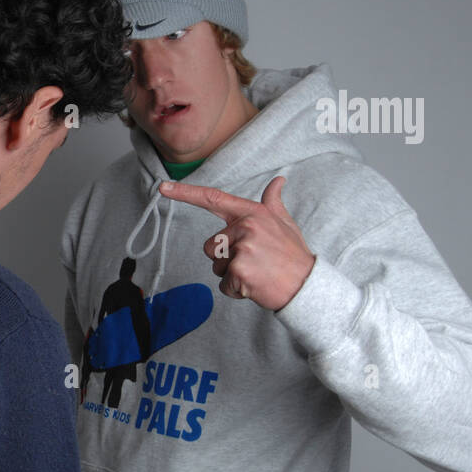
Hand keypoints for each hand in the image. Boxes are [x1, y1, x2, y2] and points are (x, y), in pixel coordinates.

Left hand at [157, 176, 314, 311]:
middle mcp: (246, 227)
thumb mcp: (285, 224)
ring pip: (215, 266)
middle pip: (210, 246)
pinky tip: (256, 286)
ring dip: (230, 275)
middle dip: (224, 259)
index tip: (162, 187)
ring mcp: (242, 248)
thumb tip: (278, 181)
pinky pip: (223, 284)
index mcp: (252, 213)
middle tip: (254, 263)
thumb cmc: (293, 256)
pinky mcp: (239, 270)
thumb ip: (273, 203)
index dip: (185, 193)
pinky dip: (236, 290)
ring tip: (256, 273)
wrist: (308, 286)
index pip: (213, 199)